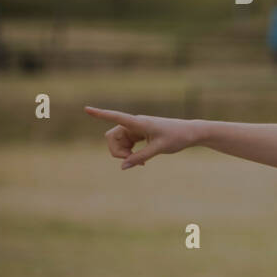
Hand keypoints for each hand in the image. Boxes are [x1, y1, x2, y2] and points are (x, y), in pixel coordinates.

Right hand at [84, 106, 199, 168]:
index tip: (86, 109)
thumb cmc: (177, 137)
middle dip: (117, 152)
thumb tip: (122, 167)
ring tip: (142, 162)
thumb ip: (140, 158)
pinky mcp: (139, 134)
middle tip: (134, 161)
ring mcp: (136, 129)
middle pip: (112, 137)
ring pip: (118, 142)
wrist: (191, 133)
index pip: (116, 117)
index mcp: (139, 122)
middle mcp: (134, 124)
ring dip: (125, 154)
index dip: (100, 114)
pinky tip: (142, 160)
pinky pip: (126, 144)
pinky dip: (130, 153)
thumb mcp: (159, 149)